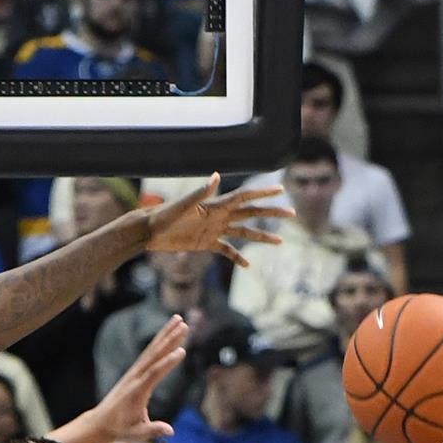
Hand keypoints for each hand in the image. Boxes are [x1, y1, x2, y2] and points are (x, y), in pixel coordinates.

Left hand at [90, 315, 188, 442]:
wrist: (100, 422)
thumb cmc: (119, 429)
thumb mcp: (135, 433)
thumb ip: (153, 430)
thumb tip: (170, 431)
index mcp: (137, 391)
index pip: (155, 374)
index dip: (168, 363)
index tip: (182, 350)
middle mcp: (136, 377)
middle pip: (155, 355)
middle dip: (170, 340)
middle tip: (184, 325)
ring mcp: (134, 372)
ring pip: (152, 350)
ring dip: (166, 334)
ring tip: (179, 319)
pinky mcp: (135, 372)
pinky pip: (149, 354)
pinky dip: (159, 342)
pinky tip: (168, 332)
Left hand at [147, 175, 291, 268]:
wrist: (150, 231)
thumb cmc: (165, 215)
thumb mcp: (183, 205)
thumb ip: (201, 191)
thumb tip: (216, 176)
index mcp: (216, 205)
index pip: (245, 197)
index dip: (263, 193)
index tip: (280, 189)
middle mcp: (219, 216)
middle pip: (251, 213)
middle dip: (271, 213)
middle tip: (291, 214)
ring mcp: (214, 230)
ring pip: (244, 232)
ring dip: (261, 236)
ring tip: (279, 241)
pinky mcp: (206, 243)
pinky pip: (226, 251)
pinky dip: (237, 257)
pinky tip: (247, 266)